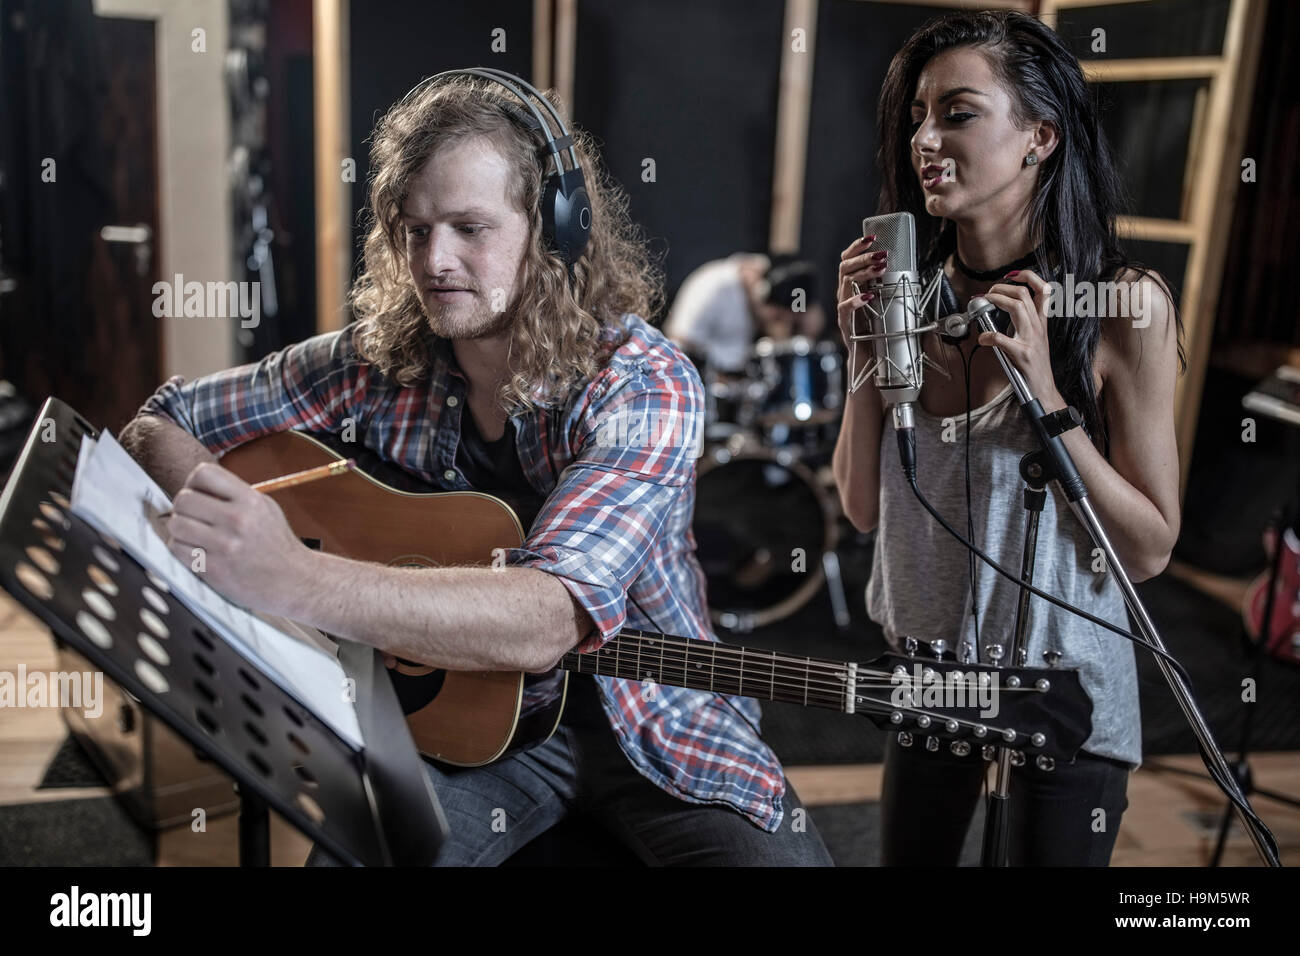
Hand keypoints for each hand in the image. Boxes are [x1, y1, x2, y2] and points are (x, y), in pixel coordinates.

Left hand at [163, 461, 311, 615]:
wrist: (293, 580)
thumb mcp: (265, 509)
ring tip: (193, 535)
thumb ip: (234, 495)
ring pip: (176, 525)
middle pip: (183, 500)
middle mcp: (238, 520)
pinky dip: (181, 550)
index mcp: (250, 501)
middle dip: (183, 508)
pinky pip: (177, 550)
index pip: (203, 473)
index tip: (198, 495)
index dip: (193, 483)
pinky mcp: (214, 569)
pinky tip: (196, 551)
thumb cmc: (276, 543)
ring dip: (179, 530)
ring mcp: (225, 546)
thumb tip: (196, 486)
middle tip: (192, 518)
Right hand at [836, 234, 888, 350]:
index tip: (872, 237)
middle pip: (845, 267)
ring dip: (864, 273)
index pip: (847, 260)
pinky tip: (869, 295)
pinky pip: (845, 308)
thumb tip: (909, 270)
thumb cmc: (878, 328)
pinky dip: (856, 300)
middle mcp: (845, 293)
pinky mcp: (844, 323)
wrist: (869, 357)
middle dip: (863, 257)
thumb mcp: (884, 302)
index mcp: (852, 286)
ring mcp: (843, 308)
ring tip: (881, 268)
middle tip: (882, 254)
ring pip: (846, 282)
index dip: (857, 247)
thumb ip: (888, 287)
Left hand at [978, 269, 1065, 408]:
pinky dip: (988, 337)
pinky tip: (982, 339)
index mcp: (1042, 322)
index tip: (1012, 275)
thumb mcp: (1033, 338)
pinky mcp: (1022, 354)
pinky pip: (1002, 339)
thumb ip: (1022, 322)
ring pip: (1018, 308)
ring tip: (986, 303)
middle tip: (989, 292)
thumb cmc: (1033, 365)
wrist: (1043, 389)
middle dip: (1003, 288)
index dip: (1029, 277)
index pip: (1044, 290)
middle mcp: (1038, 327)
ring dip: (997, 300)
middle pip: (1025, 295)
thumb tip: (998, 311)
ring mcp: (1032, 339)